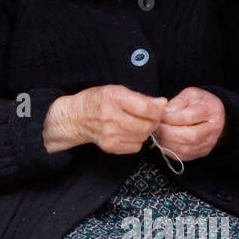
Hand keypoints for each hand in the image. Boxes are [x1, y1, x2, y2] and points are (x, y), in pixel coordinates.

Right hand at [43, 84, 166, 153]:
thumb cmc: (97, 101)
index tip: (158, 110)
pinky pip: (135, 147)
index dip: (157, 111)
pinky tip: (128, 133)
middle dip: (153, 122)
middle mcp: (111, 116)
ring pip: (143, 137)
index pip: (146, 109)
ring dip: (145, 131)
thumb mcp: (117, 91)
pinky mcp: (110, 146)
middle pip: (146, 125)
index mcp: (114, 98)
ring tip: (136, 124)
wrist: (76, 118)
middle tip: (149, 118)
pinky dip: (136, 140)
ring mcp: (110, 134)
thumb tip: (162, 104)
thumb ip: (141, 98)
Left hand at [154, 86, 225, 161]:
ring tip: (158, 133)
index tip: (160, 115)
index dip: (171, 118)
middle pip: (189, 137)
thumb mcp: (190, 94)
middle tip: (157, 126)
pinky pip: (182, 156)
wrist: (212, 115)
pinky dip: (169, 149)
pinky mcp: (200, 153)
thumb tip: (165, 113)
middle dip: (168, 133)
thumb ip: (178, 101)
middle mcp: (213, 130)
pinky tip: (163, 140)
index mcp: (212, 111)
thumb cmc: (200, 103)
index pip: (189, 117)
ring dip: (167, 142)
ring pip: (185, 149)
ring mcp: (207, 144)